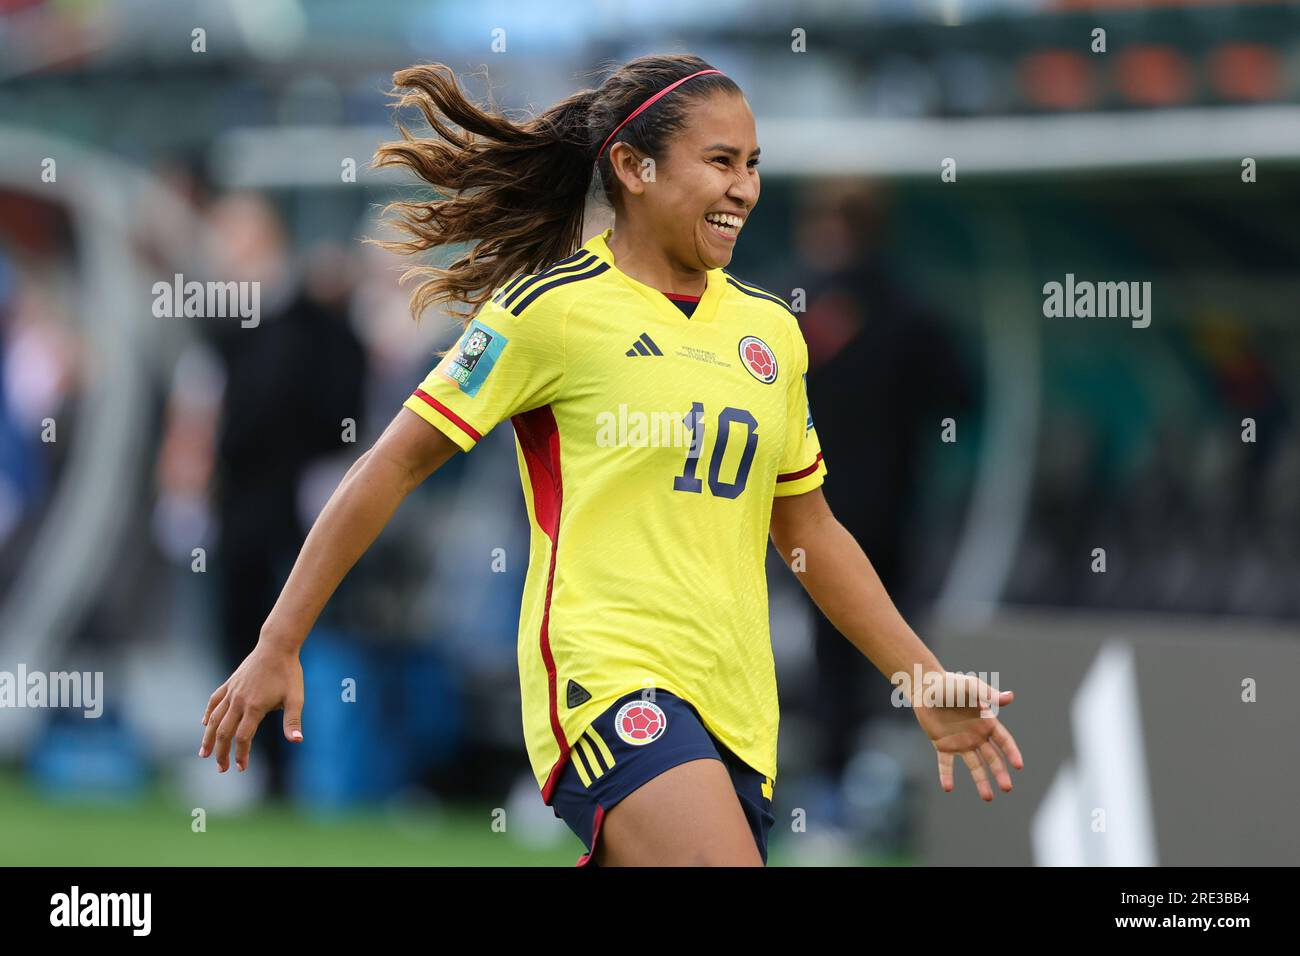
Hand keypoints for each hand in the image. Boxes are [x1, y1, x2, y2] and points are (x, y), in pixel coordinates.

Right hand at [199, 640, 304, 772]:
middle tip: (221, 769)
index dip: (241, 754)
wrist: (277, 646)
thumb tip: (297, 741)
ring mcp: (231, 691)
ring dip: (208, 738)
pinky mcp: (229, 683)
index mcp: (254, 707)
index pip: (243, 737)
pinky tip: (204, 724)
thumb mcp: (296, 698)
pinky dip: (207, 714)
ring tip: (203, 754)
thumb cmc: (289, 673)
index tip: (241, 768)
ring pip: (213, 718)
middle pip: (224, 732)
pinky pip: (214, 701)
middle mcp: (238, 701)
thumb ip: (293, 721)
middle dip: (221, 752)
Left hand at [911, 671, 1023, 800]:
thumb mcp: (971, 687)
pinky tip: (948, 788)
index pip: (1004, 741)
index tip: (1019, 766)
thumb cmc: (951, 684)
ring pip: (974, 765)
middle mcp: (976, 735)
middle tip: (1007, 788)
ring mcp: (960, 742)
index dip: (1012, 753)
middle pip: (993, 758)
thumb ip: (988, 694)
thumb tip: (1010, 697)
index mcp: (986, 722)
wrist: (926, 687)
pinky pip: (946, 763)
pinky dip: (947, 775)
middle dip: (1001, 773)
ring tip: (988, 797)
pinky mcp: (942, 745)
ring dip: (981, 781)